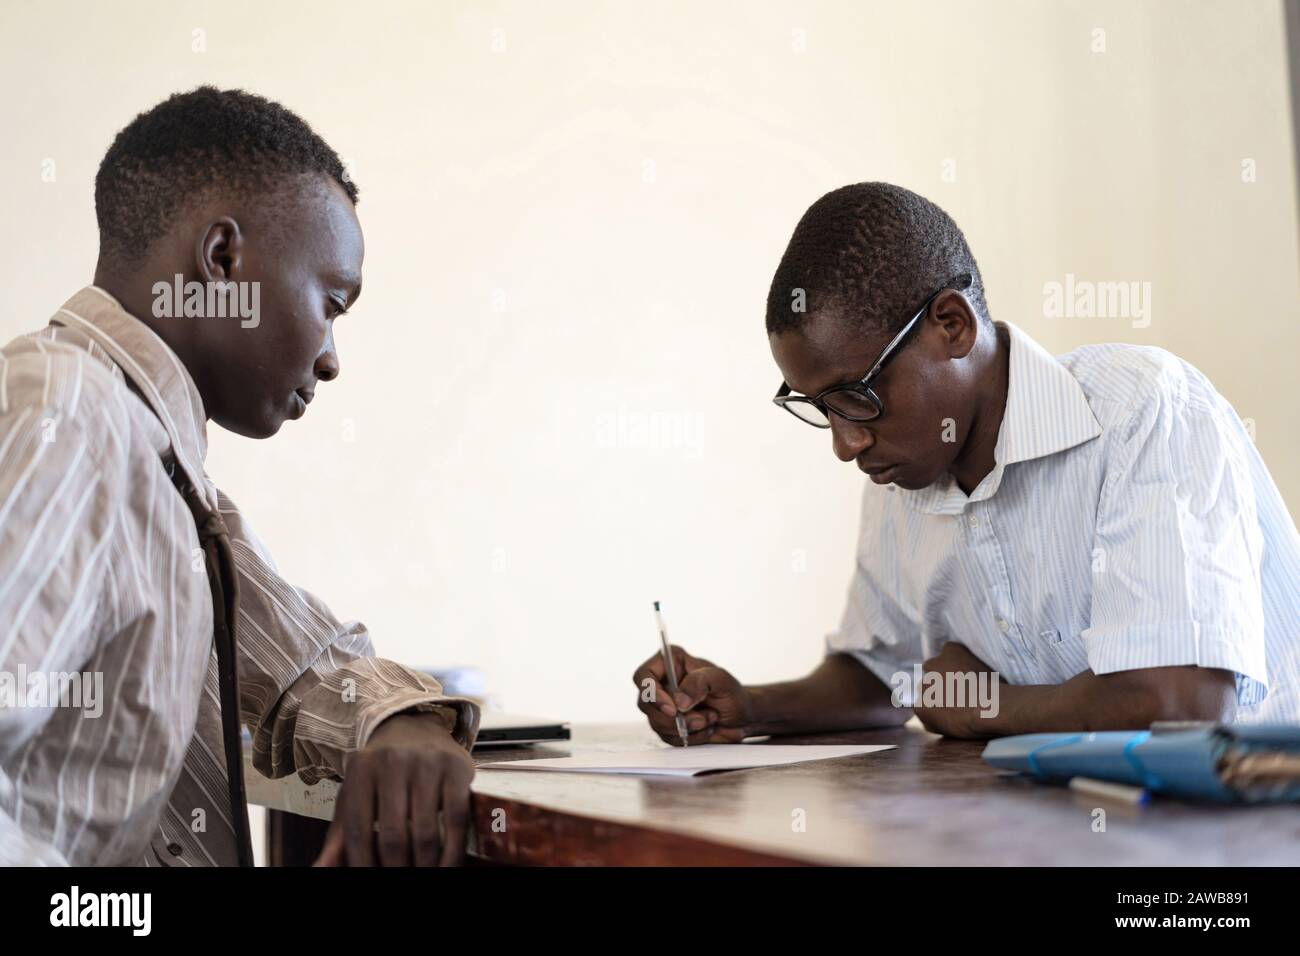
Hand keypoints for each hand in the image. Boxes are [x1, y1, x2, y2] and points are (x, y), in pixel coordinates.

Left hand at [314, 712, 474, 866]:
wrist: (415, 729)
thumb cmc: (381, 771)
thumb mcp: (354, 795)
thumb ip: (339, 835)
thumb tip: (319, 871)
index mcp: (361, 769)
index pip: (358, 829)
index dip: (363, 863)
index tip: (371, 879)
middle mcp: (393, 761)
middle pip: (393, 835)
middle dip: (396, 868)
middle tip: (400, 879)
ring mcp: (427, 763)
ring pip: (425, 832)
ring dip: (425, 865)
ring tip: (423, 874)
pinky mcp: (456, 768)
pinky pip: (456, 819)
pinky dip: (452, 851)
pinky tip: (447, 865)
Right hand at [632, 646, 751, 744]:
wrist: (740, 716)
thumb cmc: (731, 692)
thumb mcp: (720, 680)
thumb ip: (698, 682)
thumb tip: (678, 701)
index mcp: (671, 662)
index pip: (644, 676)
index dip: (652, 694)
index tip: (672, 709)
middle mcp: (662, 683)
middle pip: (645, 703)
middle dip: (673, 717)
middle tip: (700, 719)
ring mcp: (663, 706)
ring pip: (656, 723)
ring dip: (685, 727)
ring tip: (710, 719)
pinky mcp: (668, 725)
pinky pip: (668, 737)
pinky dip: (689, 737)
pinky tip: (706, 729)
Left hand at [912, 642, 999, 738]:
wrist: (990, 706)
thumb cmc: (995, 689)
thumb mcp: (986, 667)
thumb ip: (970, 667)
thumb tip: (970, 677)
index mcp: (950, 650)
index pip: (945, 659)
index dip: (952, 673)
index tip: (961, 684)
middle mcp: (932, 664)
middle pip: (932, 676)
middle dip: (940, 687)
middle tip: (957, 700)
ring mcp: (924, 685)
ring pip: (927, 696)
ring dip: (936, 703)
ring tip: (956, 714)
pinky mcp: (920, 706)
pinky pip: (925, 715)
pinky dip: (934, 721)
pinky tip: (951, 724)